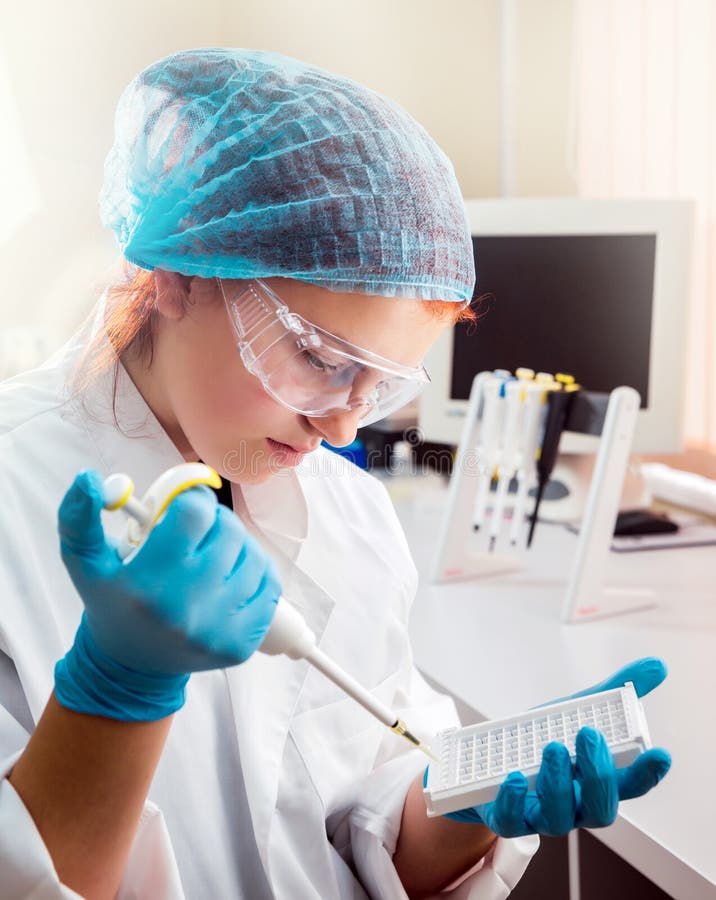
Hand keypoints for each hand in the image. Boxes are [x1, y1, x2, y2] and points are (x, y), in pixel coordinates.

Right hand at [54, 470, 280, 720]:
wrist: (131, 664)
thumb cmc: (113, 602)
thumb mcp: (86, 561)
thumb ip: (79, 517)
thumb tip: (89, 479)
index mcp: (148, 582)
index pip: (194, 512)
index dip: (191, 500)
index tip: (184, 508)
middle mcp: (186, 608)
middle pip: (228, 530)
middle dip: (214, 522)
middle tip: (198, 532)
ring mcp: (217, 629)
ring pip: (253, 554)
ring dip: (236, 546)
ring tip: (211, 556)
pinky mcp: (241, 644)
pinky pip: (269, 585)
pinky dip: (255, 572)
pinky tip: (230, 576)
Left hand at [434, 658, 670, 836]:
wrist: (489, 761)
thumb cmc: (541, 740)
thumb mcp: (574, 711)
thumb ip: (612, 692)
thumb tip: (655, 666)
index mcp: (596, 780)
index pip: (631, 785)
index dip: (647, 774)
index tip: (660, 754)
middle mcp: (576, 805)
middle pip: (600, 807)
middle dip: (597, 774)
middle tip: (588, 734)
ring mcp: (543, 815)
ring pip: (560, 818)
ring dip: (559, 783)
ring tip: (552, 747)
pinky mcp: (509, 818)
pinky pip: (512, 820)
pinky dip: (514, 801)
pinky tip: (515, 777)